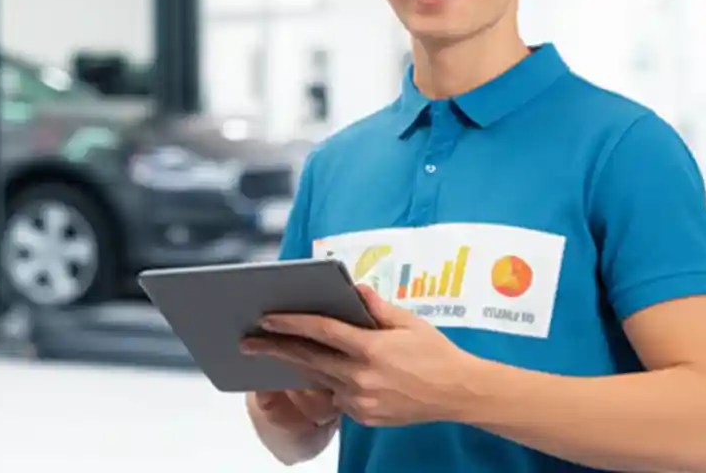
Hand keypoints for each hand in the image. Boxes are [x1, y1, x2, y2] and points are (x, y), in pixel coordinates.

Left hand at [241, 285, 479, 426]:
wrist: (459, 393)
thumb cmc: (435, 351)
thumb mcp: (408, 321)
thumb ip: (375, 306)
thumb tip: (352, 289)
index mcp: (372, 349)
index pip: (321, 332)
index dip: (290, 323)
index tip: (265, 318)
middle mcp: (362, 378)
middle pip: (309, 360)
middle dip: (275, 349)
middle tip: (247, 342)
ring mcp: (362, 402)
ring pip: (320, 379)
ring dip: (300, 366)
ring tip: (275, 352)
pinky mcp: (364, 417)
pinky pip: (337, 397)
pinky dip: (330, 382)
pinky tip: (323, 371)